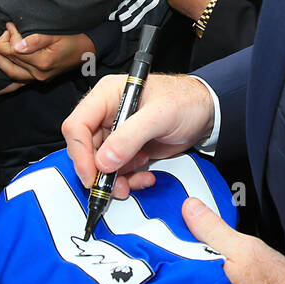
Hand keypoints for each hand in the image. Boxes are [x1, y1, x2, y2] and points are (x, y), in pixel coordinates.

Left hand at [0, 23, 94, 92]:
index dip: (8, 36)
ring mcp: (38, 79)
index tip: (10, 24)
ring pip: (11, 72)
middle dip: (3, 45)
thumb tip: (16, 45)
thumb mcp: (57, 34)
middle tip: (3, 32)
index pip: (13, 50)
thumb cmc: (74, 38)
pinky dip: (8, 87)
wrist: (89, 50)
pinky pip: (20, 85)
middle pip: (10, 60)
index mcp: (41, 61)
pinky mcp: (40, 80)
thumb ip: (36, 39)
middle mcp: (38, 74)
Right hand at [62, 73, 214, 197]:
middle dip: (99, 172)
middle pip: (86, 148)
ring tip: (136, 181)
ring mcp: (116, 132)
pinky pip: (117, 170)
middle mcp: (107, 114)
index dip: (80, 152)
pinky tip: (144, 177)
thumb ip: (130, 136)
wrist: (206, 112)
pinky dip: (128, 179)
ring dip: (115, 179)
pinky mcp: (127, 149)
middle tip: (113, 187)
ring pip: (101, 164)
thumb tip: (104, 160)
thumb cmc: (185, 101)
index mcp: (107, 96)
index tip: (91, 175)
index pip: (78, 125)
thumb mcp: (159, 115)